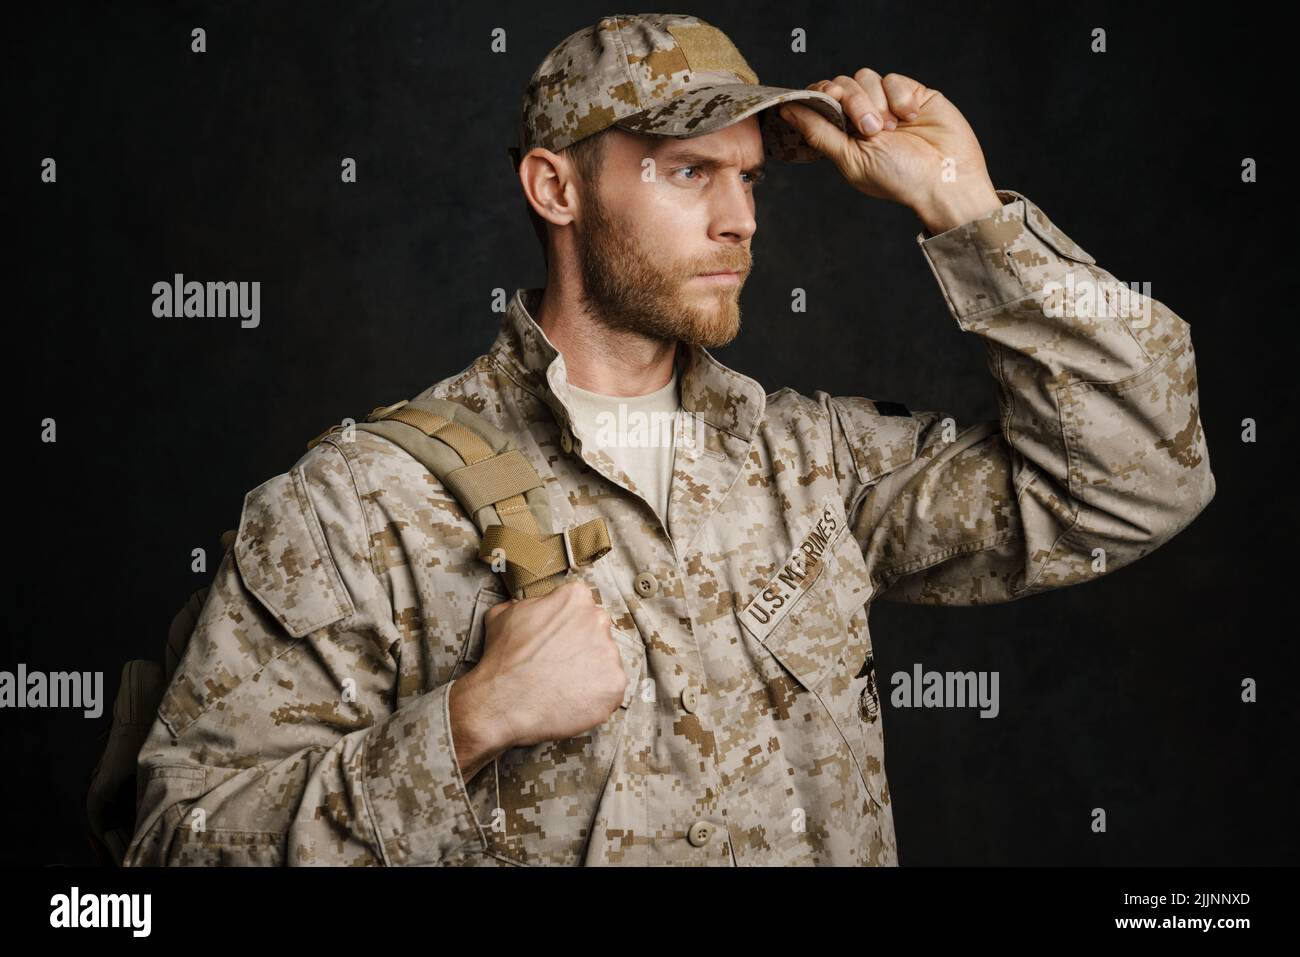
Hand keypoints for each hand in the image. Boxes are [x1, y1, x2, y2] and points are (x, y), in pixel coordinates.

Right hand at [451, 580, 628, 759]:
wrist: (502, 702)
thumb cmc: (502, 659)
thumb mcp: (502, 615)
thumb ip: (526, 604)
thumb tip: (524, 604)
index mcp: (575, 597)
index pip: (581, 606)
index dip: (567, 626)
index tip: (556, 642)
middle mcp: (598, 620)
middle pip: (597, 632)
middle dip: (582, 647)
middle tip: (559, 665)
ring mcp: (610, 653)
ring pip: (605, 661)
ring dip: (590, 672)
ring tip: (563, 686)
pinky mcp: (615, 684)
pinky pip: (611, 689)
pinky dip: (596, 697)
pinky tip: (573, 701)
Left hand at [779, 68, 1001, 232]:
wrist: (945, 178)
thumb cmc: (898, 179)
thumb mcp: (851, 159)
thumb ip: (819, 133)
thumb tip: (786, 112)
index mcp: (842, 134)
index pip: (820, 99)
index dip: (820, 96)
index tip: (828, 104)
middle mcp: (862, 116)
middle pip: (841, 84)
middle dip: (852, 102)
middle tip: (871, 130)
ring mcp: (886, 103)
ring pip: (865, 76)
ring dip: (876, 102)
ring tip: (892, 128)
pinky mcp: (911, 93)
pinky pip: (892, 78)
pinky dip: (899, 96)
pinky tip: (910, 116)